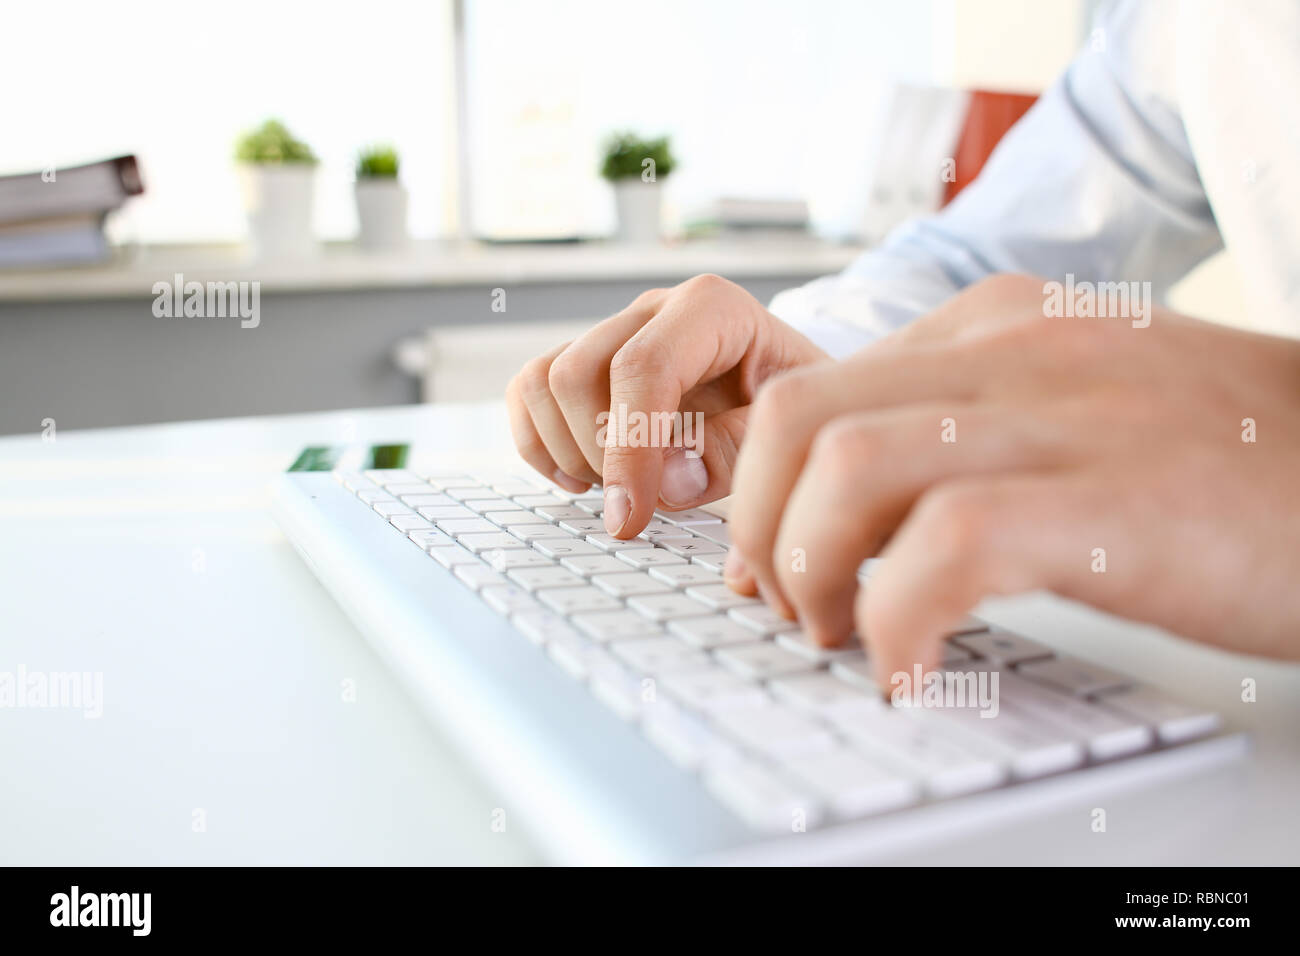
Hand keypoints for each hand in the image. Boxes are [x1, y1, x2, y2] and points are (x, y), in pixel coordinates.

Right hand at [505, 274, 827, 536]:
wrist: (798, 393)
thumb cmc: (797, 409)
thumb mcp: (788, 431)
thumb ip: (735, 452)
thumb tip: (667, 481)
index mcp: (710, 308)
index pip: (642, 368)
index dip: (629, 449)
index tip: (631, 517)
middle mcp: (653, 310)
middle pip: (577, 373)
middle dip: (599, 454)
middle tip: (641, 505)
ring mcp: (615, 332)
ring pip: (543, 381)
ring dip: (568, 450)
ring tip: (620, 489)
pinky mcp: (588, 360)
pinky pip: (528, 391)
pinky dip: (540, 443)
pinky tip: (584, 481)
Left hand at [725, 273, 1299, 682]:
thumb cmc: (1221, 460)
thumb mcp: (1071, 402)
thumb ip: (961, 424)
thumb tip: (845, 501)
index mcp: (991, 326)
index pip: (811, 386)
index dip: (761, 490)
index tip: (769, 562)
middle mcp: (1010, 349)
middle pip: (798, 417)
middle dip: (761, 527)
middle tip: (792, 608)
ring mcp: (1062, 416)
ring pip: (846, 468)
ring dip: (809, 571)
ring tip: (842, 637)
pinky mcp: (1111, 499)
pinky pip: (945, 549)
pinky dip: (896, 621)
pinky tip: (909, 667)